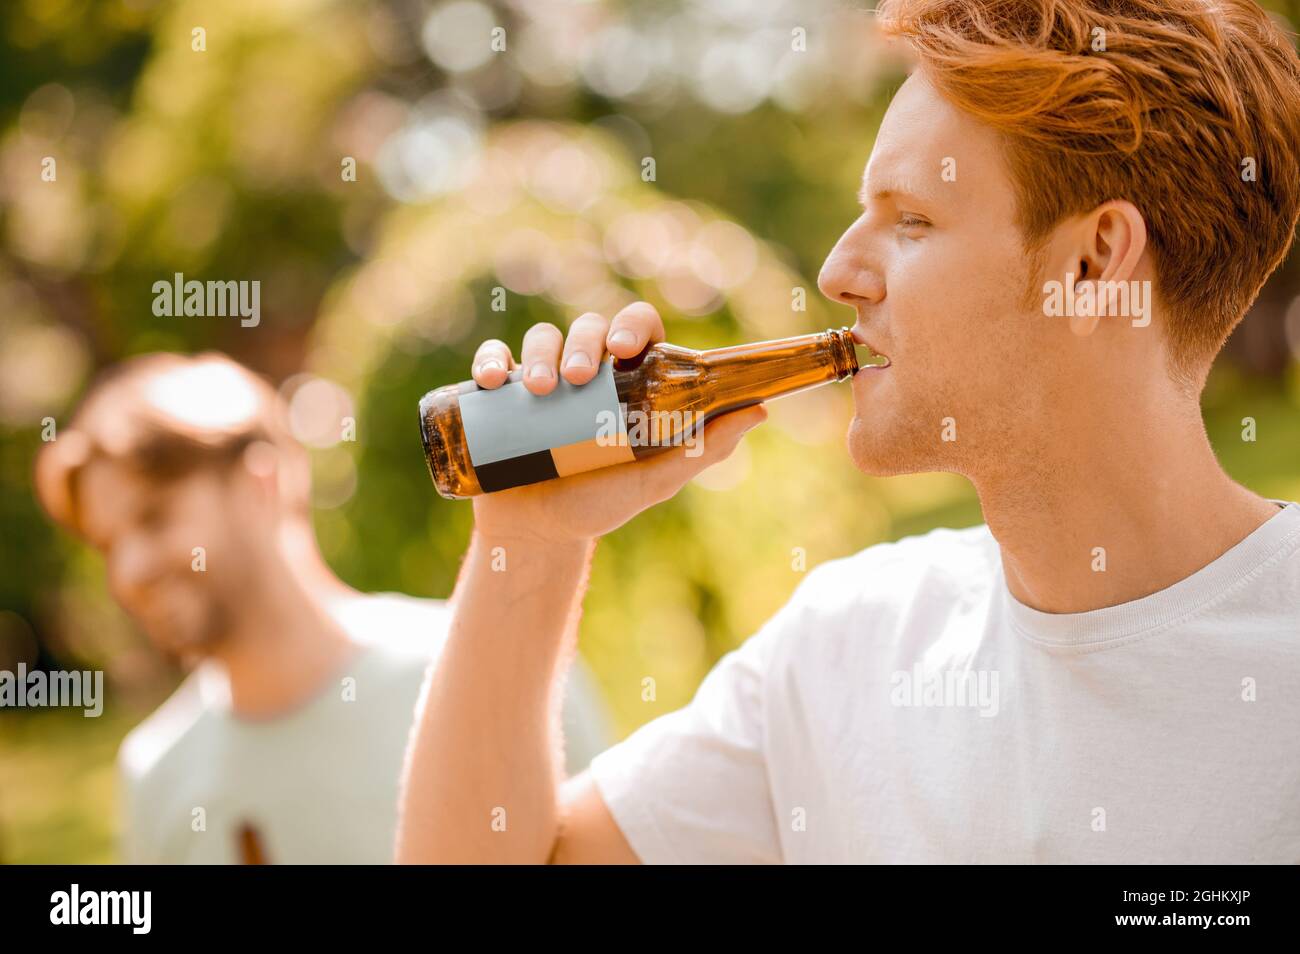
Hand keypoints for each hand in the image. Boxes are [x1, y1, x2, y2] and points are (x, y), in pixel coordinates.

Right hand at [468, 302, 765, 544]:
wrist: (540, 534)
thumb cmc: (601, 501)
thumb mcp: (655, 479)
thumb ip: (704, 449)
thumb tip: (759, 411)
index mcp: (627, 381)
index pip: (637, 330)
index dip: (633, 325)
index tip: (625, 347)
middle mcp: (586, 372)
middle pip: (588, 327)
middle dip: (584, 343)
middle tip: (582, 378)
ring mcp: (542, 380)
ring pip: (543, 338)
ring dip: (542, 353)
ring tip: (543, 389)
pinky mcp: (501, 396)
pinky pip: (495, 360)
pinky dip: (492, 361)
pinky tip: (493, 381)